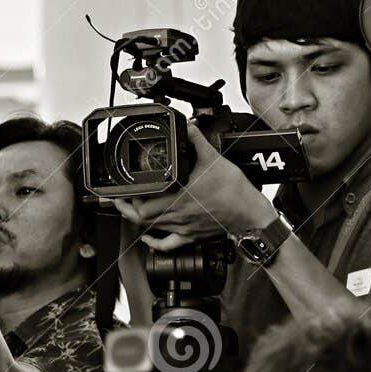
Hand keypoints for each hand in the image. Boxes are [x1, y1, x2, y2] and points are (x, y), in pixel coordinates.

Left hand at [110, 122, 275, 250]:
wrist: (252, 215)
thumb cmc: (235, 192)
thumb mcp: (214, 159)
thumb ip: (197, 141)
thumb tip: (188, 126)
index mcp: (179, 196)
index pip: (143, 202)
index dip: (127, 197)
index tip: (119, 190)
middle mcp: (177, 214)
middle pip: (141, 217)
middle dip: (126, 209)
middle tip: (119, 199)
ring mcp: (183, 228)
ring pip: (151, 229)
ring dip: (137, 221)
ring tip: (129, 211)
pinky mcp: (191, 236)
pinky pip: (168, 245)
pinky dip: (155, 243)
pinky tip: (148, 238)